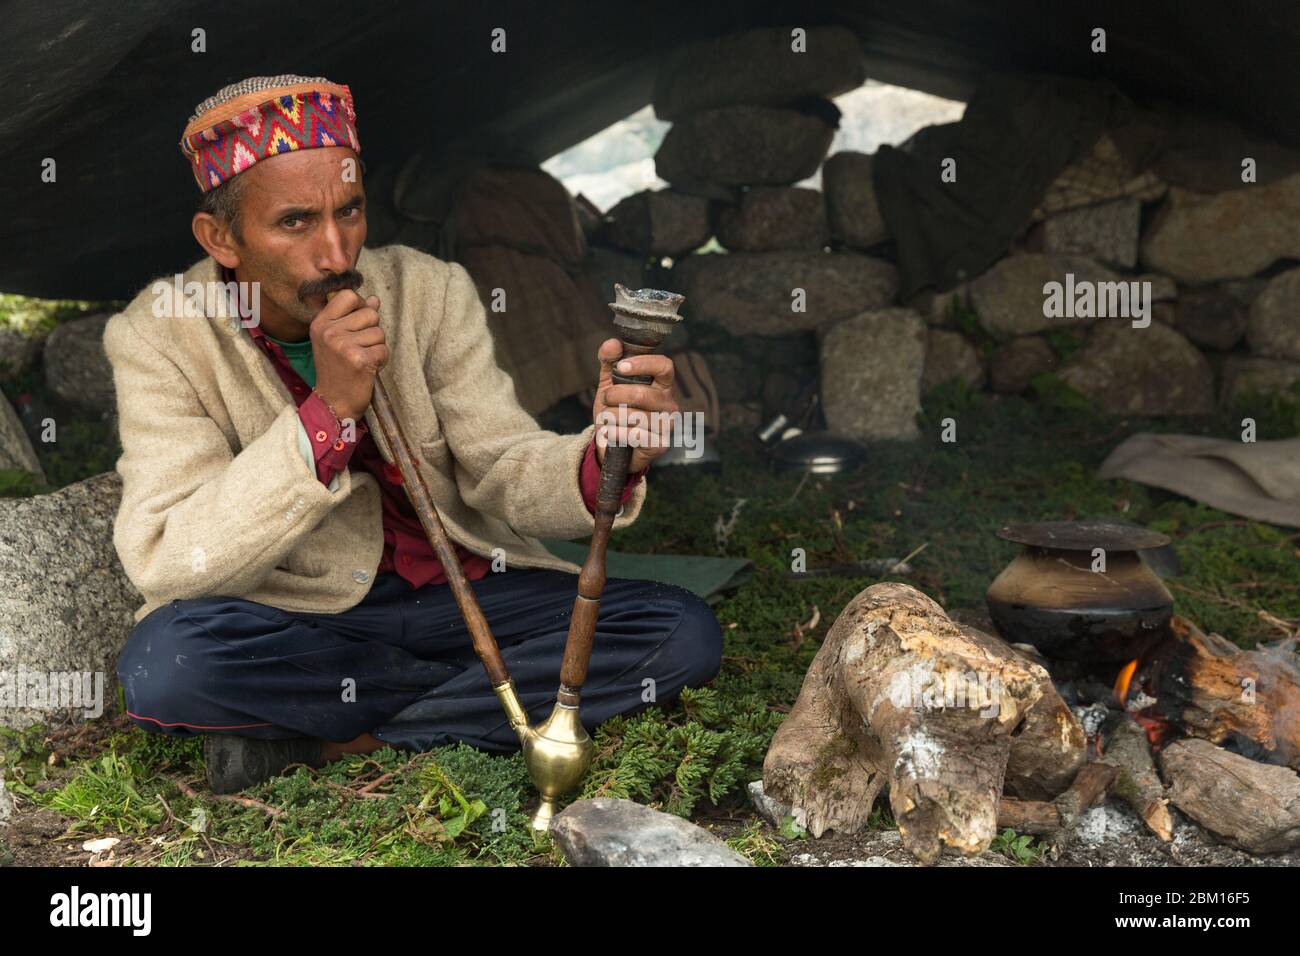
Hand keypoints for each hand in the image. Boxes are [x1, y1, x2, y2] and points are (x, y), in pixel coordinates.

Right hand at [310, 290, 387, 422]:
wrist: (333, 402)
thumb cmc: (337, 369)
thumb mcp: (336, 339)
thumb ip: (354, 317)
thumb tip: (374, 300)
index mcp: (320, 323)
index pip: (348, 295)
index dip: (361, 306)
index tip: (359, 322)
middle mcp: (329, 332)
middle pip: (370, 313)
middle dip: (372, 330)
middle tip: (359, 347)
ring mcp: (343, 346)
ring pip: (379, 332)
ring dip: (377, 347)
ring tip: (362, 359)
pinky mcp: (359, 360)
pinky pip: (383, 350)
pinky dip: (381, 360)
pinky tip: (368, 369)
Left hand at [591, 338, 677, 473]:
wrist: (612, 444)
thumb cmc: (616, 410)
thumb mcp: (609, 384)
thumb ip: (609, 362)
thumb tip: (612, 343)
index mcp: (662, 384)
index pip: (665, 366)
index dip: (643, 364)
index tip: (620, 367)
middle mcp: (670, 403)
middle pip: (643, 393)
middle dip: (615, 395)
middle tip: (606, 399)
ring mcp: (667, 425)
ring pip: (635, 415)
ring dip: (612, 416)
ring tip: (608, 419)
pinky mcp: (660, 444)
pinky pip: (634, 434)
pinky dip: (615, 432)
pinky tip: (612, 432)